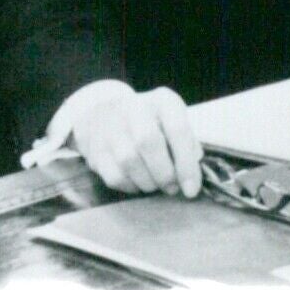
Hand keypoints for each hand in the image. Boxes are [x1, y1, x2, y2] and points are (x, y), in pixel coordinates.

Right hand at [64, 85, 203, 197]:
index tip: (192, 189)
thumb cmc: (150, 123)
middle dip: (164, 173)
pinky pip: (114, 175)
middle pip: (148, 142)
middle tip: (172, 188)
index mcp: (161, 100)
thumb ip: (187, 142)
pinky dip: (130, 186)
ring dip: (147, 182)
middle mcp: (133, 107)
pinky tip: (138, 183)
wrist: (103, 114)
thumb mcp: (174, 123)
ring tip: (155, 185)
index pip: (177, 128)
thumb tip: (194, 164)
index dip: (186, 163)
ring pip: (129, 161)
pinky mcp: (95, 148)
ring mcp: (110, 126)